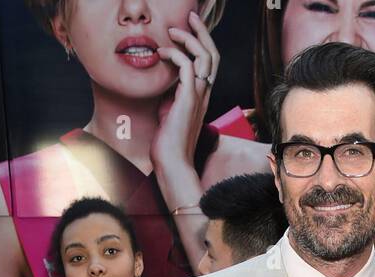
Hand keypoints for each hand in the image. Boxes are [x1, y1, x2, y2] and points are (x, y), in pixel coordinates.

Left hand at [152, 11, 219, 178]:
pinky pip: (187, 67)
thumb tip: (161, 80)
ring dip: (188, 39)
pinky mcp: (188, 100)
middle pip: (213, 55)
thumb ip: (170, 94)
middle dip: (202, 31)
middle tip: (189, 16)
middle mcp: (205, 94)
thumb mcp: (169, 111)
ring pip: (204, 57)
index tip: (189, 27)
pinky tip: (162, 54)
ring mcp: (199, 97)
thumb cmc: (168, 143)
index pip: (210, 63)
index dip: (203, 41)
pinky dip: (175, 55)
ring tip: (172, 31)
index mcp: (202, 96)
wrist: (172, 163)